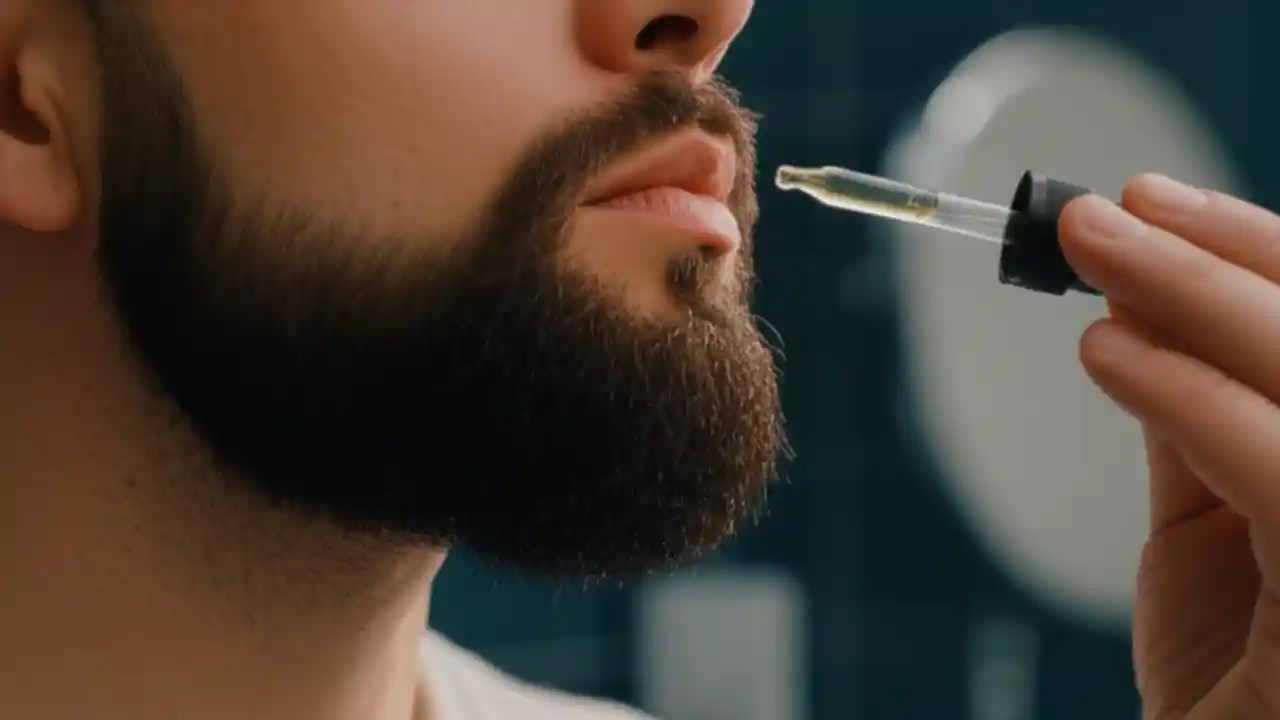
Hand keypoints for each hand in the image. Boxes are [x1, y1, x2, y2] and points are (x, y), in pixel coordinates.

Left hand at [1060, 175, 1279, 718]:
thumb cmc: (1232, 671)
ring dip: (1194, 298)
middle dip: (1214, 255)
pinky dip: (1189, 396)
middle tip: (1099, 216)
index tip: (1151, 202)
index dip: (1251, 251)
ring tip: (1094, 257)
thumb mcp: (1211, 522)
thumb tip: (1142, 307)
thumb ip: (1198, 420)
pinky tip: (1107, 355)